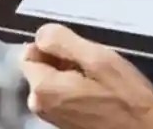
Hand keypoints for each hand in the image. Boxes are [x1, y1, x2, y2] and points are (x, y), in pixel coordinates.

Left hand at [21, 24, 152, 128]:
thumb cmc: (124, 94)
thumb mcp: (97, 58)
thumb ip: (62, 41)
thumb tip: (40, 33)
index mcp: (42, 88)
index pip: (28, 53)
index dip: (51, 44)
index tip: (78, 48)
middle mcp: (39, 106)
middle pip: (40, 67)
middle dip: (61, 59)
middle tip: (92, 63)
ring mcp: (52, 117)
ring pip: (51, 81)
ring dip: (70, 73)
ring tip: (98, 77)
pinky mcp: (64, 122)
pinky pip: (61, 95)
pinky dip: (75, 87)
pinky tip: (98, 90)